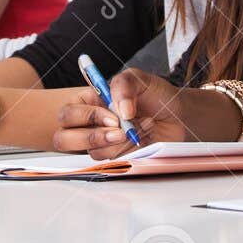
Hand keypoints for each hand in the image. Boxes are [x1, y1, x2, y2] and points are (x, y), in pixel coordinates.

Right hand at [52, 69, 241, 158]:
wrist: (178, 115)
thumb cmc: (155, 94)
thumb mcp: (139, 79)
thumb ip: (124, 86)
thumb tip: (120, 110)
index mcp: (88, 102)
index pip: (68, 114)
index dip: (87, 117)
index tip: (113, 116)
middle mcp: (90, 125)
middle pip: (64, 139)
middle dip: (90, 137)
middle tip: (118, 132)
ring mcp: (102, 144)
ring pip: (91, 153)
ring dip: (118, 143)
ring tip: (139, 128)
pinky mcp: (117, 159)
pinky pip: (112, 163)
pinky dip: (129, 151)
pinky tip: (143, 137)